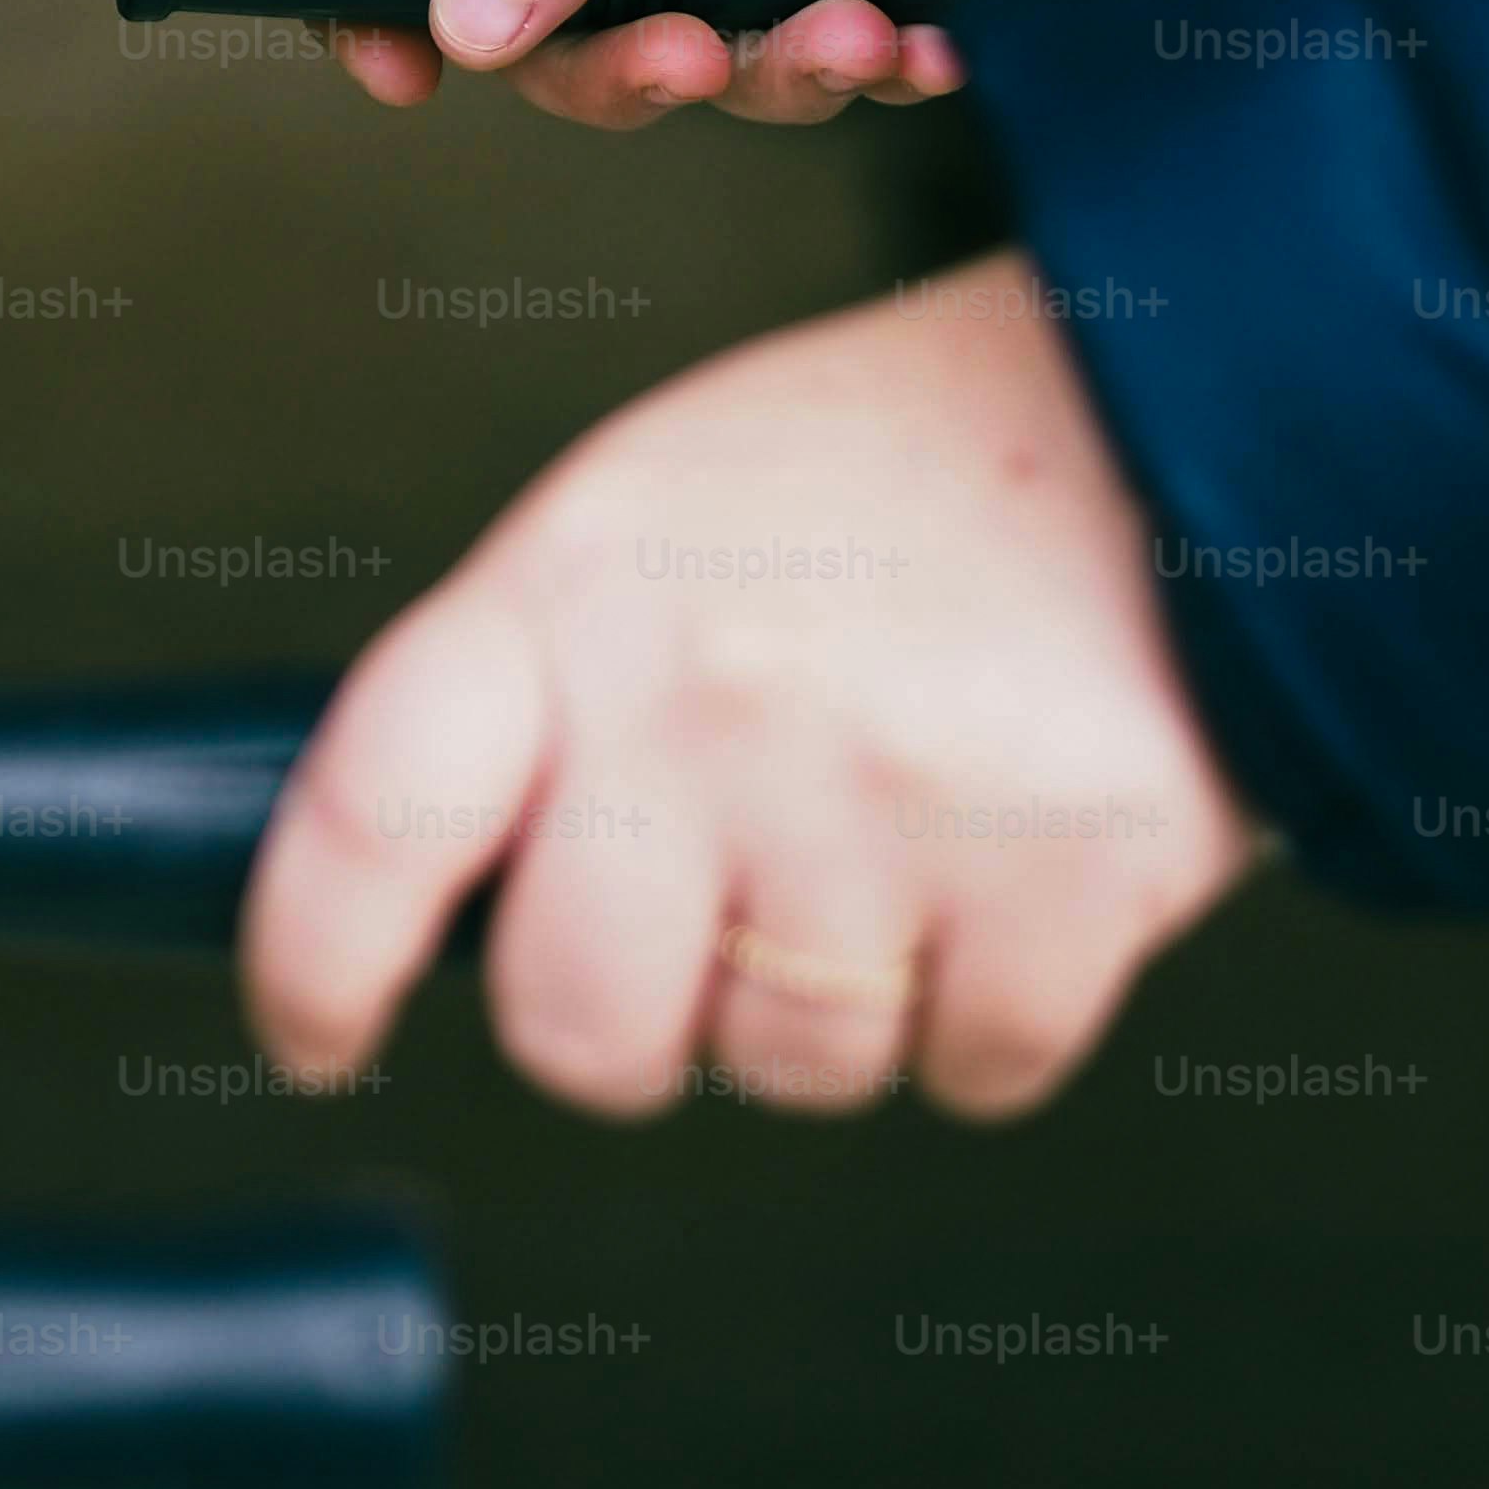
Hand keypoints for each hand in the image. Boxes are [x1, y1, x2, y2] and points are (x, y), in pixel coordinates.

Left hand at [243, 253, 1255, 1117]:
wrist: (1178, 417)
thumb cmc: (881, 482)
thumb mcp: (643, 514)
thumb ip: (528, 691)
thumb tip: (422, 895)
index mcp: (571, 593)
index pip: (369, 822)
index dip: (310, 969)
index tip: (310, 1033)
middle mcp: (706, 701)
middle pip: (579, 1024)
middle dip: (625, 1027)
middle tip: (691, 934)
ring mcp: (884, 799)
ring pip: (786, 1063)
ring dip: (830, 1002)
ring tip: (889, 832)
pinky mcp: (1065, 884)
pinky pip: (970, 1072)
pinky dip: (991, 1011)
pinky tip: (1006, 863)